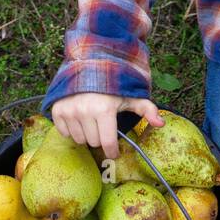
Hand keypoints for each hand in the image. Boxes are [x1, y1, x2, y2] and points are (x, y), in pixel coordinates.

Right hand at [50, 93, 164, 162]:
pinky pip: (65, 133)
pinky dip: (72, 130)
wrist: (88, 67)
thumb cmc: (113, 85)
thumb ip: (147, 109)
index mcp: (104, 109)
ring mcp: (69, 111)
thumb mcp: (131, 96)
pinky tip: (79, 118)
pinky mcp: (58, 110)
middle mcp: (84, 110)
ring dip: (87, 134)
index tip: (115, 152)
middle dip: (101, 138)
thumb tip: (161, 123)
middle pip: (94, 142)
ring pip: (80, 140)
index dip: (113, 151)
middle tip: (104, 126)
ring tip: (92, 121)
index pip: (107, 143)